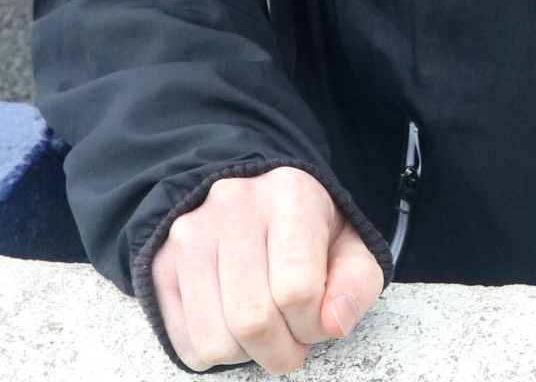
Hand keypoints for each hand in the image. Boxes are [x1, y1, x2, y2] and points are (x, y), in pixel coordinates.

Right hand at [151, 165, 384, 373]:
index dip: (313, 324)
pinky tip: (235, 325)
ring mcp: (190, 236)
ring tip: (267, 330)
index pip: (296, 289)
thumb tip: (335, 323)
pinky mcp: (162, 265)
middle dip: (283, 349)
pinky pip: (185, 344)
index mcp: (290, 195)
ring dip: (249, 355)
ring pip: (215, 340)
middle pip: (252, 320)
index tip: (320, 321)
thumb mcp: (350, 245)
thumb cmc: (309, 228)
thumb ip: (358, 282)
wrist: (257, 198)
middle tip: (295, 339)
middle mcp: (233, 208)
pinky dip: (217, 353)